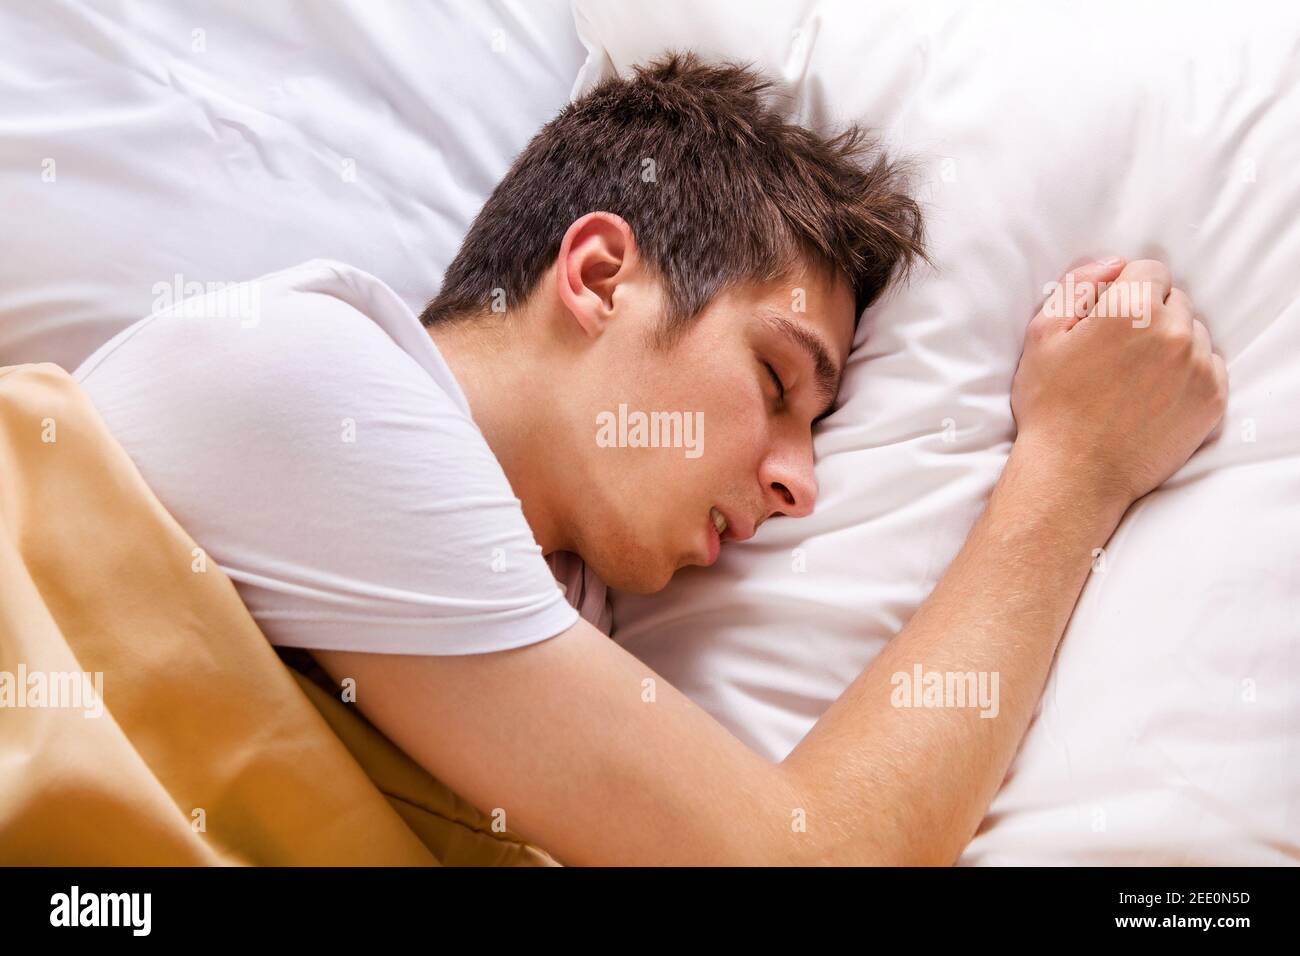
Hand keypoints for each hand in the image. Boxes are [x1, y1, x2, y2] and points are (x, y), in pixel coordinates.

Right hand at [1010, 257, 1227, 506]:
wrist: (1074, 473)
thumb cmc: (1051, 406)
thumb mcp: (1042, 335)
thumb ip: (1078, 285)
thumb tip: (1114, 265)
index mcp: (1131, 309)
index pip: (1149, 270)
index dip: (1124, 291)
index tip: (1107, 320)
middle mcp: (1174, 332)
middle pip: (1174, 300)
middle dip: (1148, 316)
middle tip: (1116, 354)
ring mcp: (1198, 367)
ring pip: (1193, 333)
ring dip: (1170, 345)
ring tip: (1135, 379)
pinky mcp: (1212, 398)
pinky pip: (1209, 366)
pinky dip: (1187, 374)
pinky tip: (1154, 396)